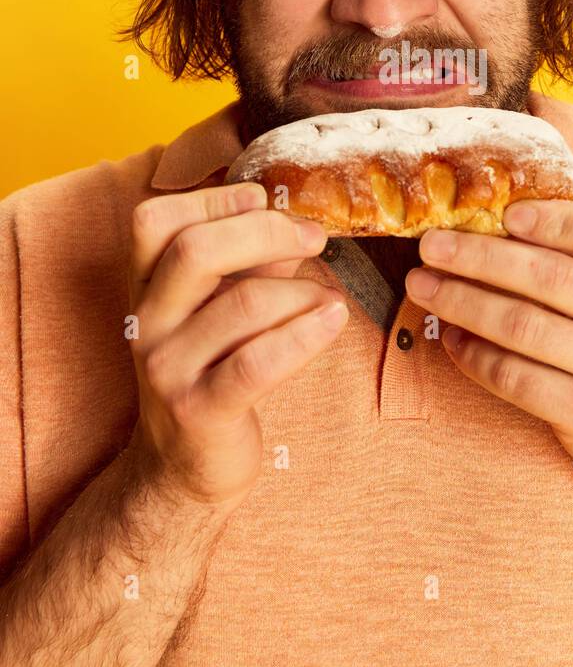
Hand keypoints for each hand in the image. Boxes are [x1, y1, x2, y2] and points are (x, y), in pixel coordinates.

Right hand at [126, 183, 347, 510]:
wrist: (184, 468)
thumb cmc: (211, 371)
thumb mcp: (218, 310)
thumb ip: (248, 266)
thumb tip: (293, 223)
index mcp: (144, 289)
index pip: (156, 221)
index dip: (213, 199)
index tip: (264, 198)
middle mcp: (146, 323)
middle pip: (196, 250)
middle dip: (267, 232)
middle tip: (315, 237)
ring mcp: (168, 368)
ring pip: (244, 303)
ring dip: (302, 291)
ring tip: (331, 298)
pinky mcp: (200, 409)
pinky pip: (259, 361)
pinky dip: (306, 334)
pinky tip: (334, 320)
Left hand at [405, 201, 572, 477]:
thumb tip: (492, 222)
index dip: (557, 220)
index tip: (506, 214)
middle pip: (551, 278)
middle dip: (480, 257)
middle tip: (431, 246)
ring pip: (523, 326)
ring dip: (462, 302)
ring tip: (423, 287)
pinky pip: (516, 376)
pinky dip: (474, 354)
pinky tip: (451, 336)